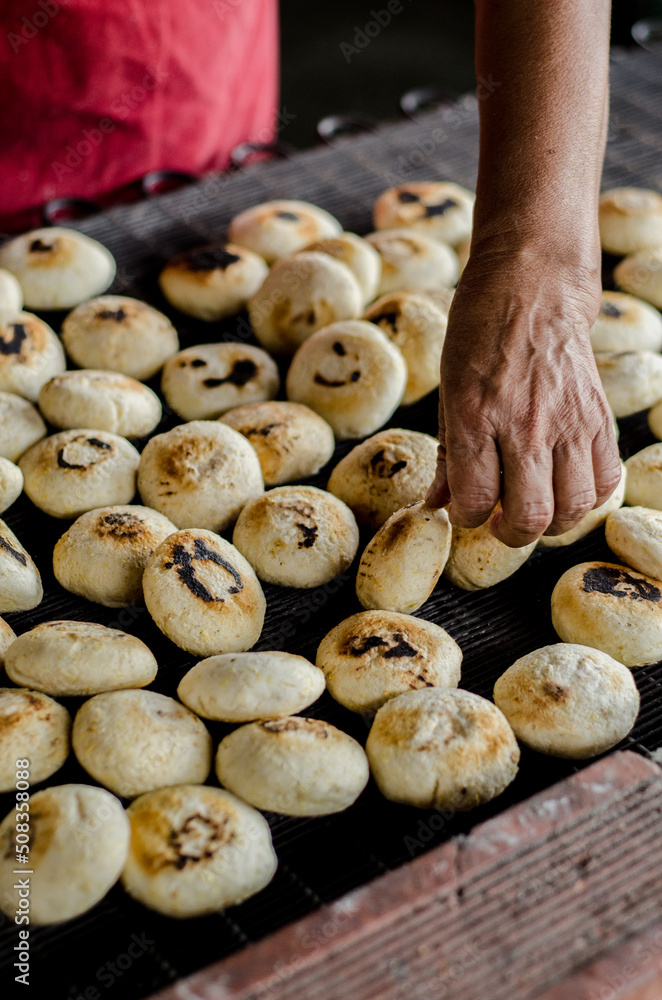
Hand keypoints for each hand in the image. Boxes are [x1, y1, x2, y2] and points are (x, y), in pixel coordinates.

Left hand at [426, 247, 621, 546]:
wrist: (534, 287)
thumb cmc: (480, 334)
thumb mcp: (448, 390)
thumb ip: (446, 454)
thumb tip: (437, 504)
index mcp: (474, 416)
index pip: (476, 500)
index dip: (468, 517)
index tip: (467, 509)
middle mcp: (523, 425)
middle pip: (529, 517)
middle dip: (510, 533)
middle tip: (500, 521)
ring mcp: (568, 423)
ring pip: (572, 509)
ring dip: (551, 522)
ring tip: (534, 506)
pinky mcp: (599, 418)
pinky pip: (605, 481)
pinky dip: (587, 497)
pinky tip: (565, 486)